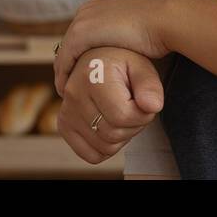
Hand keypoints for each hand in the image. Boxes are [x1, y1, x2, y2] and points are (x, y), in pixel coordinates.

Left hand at [53, 0, 176, 95]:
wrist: (166, 19)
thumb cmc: (162, 26)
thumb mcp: (140, 29)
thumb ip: (128, 35)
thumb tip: (129, 46)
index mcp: (101, 5)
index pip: (82, 33)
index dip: (79, 54)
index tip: (81, 72)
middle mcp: (88, 9)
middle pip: (70, 42)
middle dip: (68, 64)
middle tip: (69, 85)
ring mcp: (83, 20)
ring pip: (65, 52)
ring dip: (64, 72)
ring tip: (67, 90)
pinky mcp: (81, 33)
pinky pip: (65, 59)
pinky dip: (64, 75)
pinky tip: (67, 89)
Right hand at [57, 46, 164, 164]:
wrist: (99, 62)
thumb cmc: (124, 65)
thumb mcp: (142, 68)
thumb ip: (150, 86)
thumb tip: (152, 107)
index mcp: (92, 76)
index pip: (123, 116)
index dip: (143, 115)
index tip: (145, 102)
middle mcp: (73, 95)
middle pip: (114, 134)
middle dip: (134, 126)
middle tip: (135, 108)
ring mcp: (66, 112)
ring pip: (105, 147)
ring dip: (122, 136)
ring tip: (122, 114)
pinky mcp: (64, 126)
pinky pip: (92, 155)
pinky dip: (107, 147)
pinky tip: (110, 125)